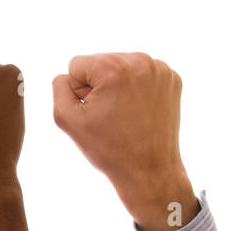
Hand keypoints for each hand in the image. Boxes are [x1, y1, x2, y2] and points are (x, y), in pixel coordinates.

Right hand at [52, 52, 196, 230]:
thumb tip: (68, 75)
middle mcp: (139, 60)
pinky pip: (140, 74)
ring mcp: (160, 69)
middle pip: (100, 62)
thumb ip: (59, 87)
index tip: (94, 111)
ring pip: (120, 66)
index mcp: (112, 67)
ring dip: (117, 86)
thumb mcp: (67, 119)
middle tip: (110, 115)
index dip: (78, 91)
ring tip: (125, 113)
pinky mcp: (172, 79)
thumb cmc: (108, 148)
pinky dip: (136, 88)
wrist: (150, 170)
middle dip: (99, 86)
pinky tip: (139, 109)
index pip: (77, 65)